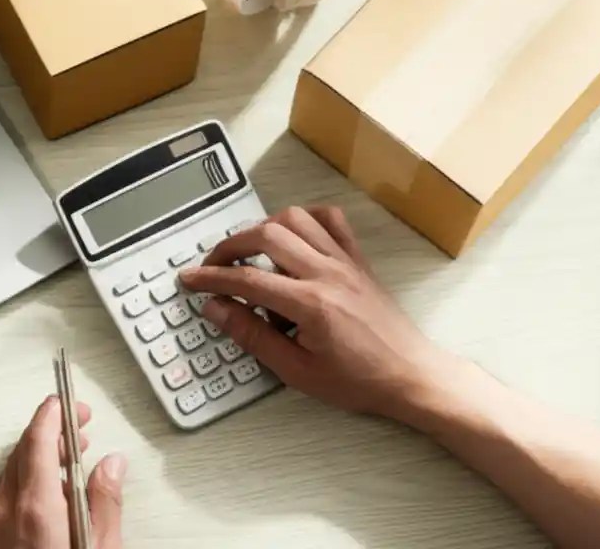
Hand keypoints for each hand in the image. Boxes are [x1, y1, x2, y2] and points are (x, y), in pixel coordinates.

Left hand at [0, 396, 126, 548]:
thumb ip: (104, 504)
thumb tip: (112, 465)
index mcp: (38, 508)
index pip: (38, 440)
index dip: (53, 414)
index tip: (67, 404)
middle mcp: (5, 510)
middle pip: (22, 451)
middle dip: (50, 432)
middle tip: (77, 430)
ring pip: (10, 473)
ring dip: (37, 459)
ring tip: (67, 463)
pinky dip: (22, 484)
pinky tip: (44, 495)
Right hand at [178, 206, 450, 420]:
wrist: (410, 376)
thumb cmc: (359, 381)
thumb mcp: (297, 372)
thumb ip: (253, 336)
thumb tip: (217, 310)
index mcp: (310, 304)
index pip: (247, 280)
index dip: (211, 278)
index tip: (189, 279)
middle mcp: (327, 273)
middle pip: (266, 235)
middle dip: (231, 246)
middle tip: (214, 266)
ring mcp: (345, 262)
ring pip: (295, 219)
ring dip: (264, 228)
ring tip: (249, 252)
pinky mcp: (358, 260)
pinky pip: (331, 220)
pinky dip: (306, 219)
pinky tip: (293, 237)